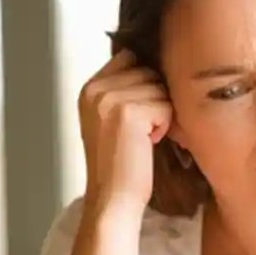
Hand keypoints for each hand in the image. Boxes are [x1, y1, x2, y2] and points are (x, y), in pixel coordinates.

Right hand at [77, 50, 171, 212]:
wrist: (113, 197)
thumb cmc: (119, 164)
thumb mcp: (110, 118)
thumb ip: (123, 89)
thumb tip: (155, 65)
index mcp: (89, 88)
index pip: (128, 57)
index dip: (145, 78)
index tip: (142, 109)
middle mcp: (96, 89)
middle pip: (147, 70)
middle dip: (154, 97)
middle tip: (143, 129)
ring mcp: (110, 99)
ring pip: (159, 87)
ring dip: (160, 113)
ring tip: (144, 137)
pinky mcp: (129, 112)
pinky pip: (165, 105)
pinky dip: (164, 125)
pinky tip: (147, 142)